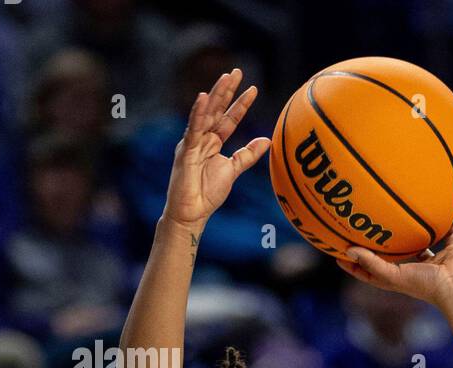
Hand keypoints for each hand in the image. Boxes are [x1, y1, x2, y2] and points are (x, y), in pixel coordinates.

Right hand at [164, 68, 269, 229]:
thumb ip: (247, 155)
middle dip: (227, 90)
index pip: (229, 118)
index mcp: (213, 142)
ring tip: (226, 77)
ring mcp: (193, 142)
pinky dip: (199, 113)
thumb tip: (266, 140)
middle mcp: (202, 138)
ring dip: (216, 94)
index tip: (253, 89)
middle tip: (237, 71)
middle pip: (217, 110)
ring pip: (206, 113)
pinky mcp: (186, 150)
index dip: (240, 104)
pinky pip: (193, 128)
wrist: (192, 212)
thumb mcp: (233, 170)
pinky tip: (204, 97)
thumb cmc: (207, 193)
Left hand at [337, 226, 452, 306]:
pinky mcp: (450, 250)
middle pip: (393, 255)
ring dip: (411, 233)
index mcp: (398, 277)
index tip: (338, 251)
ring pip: (419, 243)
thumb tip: (348, 250)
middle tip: (366, 226)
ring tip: (400, 215)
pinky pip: (448, 233)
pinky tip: (440, 209)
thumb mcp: (392, 276)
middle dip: (381, 244)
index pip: (371, 270)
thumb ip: (370, 262)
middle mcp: (413, 268)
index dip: (355, 263)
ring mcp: (433, 259)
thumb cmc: (425, 285)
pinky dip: (447, 224)